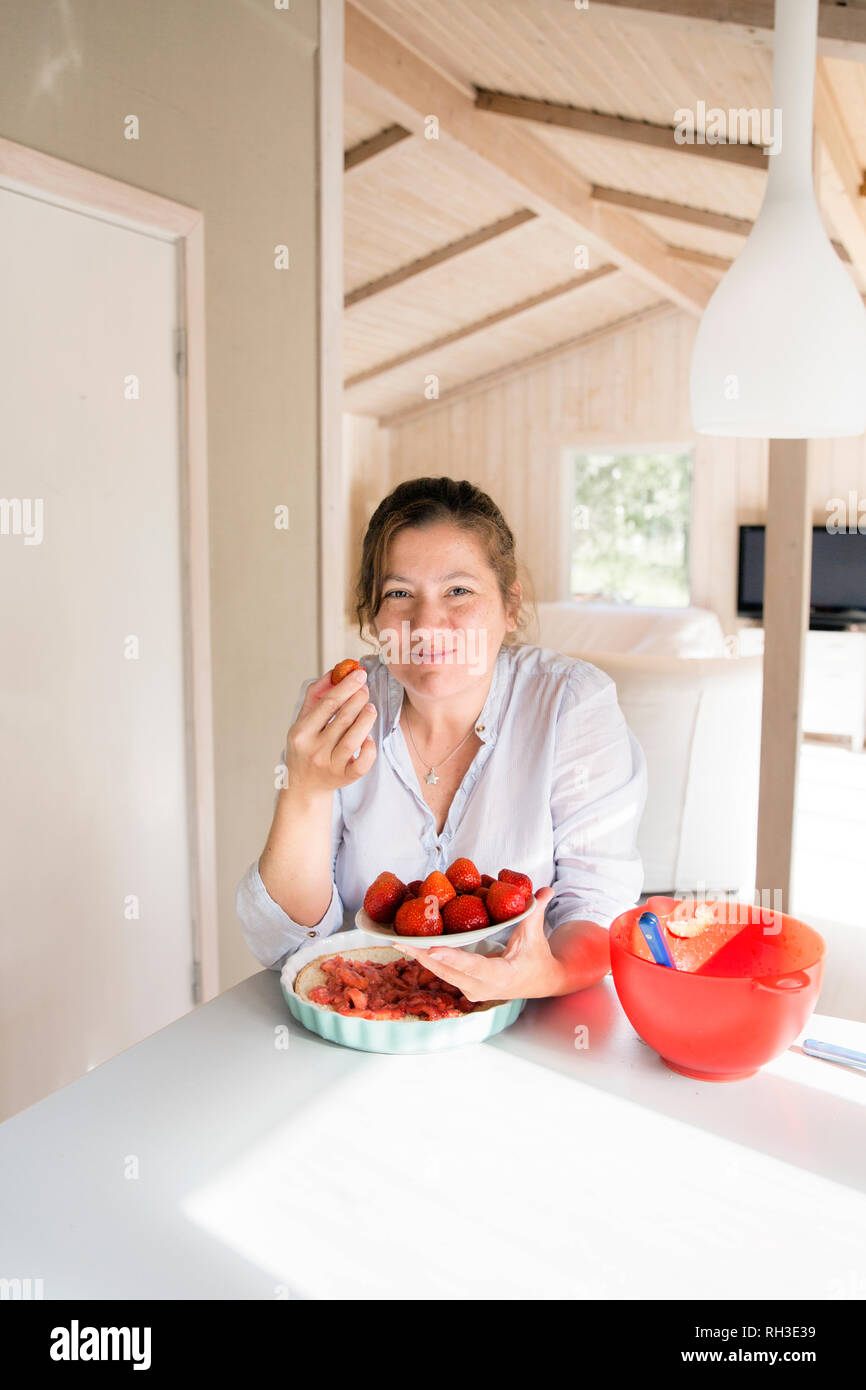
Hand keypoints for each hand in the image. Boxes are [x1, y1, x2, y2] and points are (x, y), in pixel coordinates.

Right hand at [285, 668, 377, 794]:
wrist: (304, 784)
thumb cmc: (306, 746)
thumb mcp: (303, 721)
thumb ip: (316, 695)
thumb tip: (335, 672)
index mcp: (302, 732)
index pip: (328, 703)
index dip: (346, 686)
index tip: (359, 674)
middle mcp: (314, 750)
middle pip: (343, 719)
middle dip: (359, 699)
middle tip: (365, 689)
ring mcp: (330, 765)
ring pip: (354, 739)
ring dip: (366, 719)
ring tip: (370, 708)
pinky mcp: (344, 778)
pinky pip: (362, 762)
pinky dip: (369, 747)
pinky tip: (368, 737)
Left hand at [395, 886, 561, 1001]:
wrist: (540, 983)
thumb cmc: (537, 958)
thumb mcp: (535, 935)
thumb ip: (536, 910)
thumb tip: (544, 888)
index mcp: (501, 977)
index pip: (474, 967)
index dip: (452, 958)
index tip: (432, 949)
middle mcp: (482, 988)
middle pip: (447, 971)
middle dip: (423, 956)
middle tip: (401, 941)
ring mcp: (471, 990)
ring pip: (441, 973)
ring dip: (420, 957)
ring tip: (398, 941)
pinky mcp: (465, 986)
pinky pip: (443, 972)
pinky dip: (427, 958)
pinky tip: (410, 946)